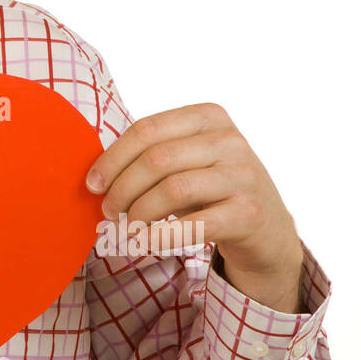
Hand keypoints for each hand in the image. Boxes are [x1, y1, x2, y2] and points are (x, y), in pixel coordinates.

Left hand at [85, 103, 304, 311]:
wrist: (267, 230)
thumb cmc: (213, 192)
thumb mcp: (187, 162)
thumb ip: (151, 156)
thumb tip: (95, 174)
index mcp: (209, 117)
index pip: (147, 130)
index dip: (113, 158)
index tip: (92, 183)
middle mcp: (230, 140)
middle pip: (157, 160)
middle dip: (122, 187)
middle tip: (108, 210)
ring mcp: (244, 175)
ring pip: (173, 189)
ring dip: (139, 212)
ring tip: (126, 226)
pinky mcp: (250, 213)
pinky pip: (194, 224)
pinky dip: (161, 235)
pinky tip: (143, 241)